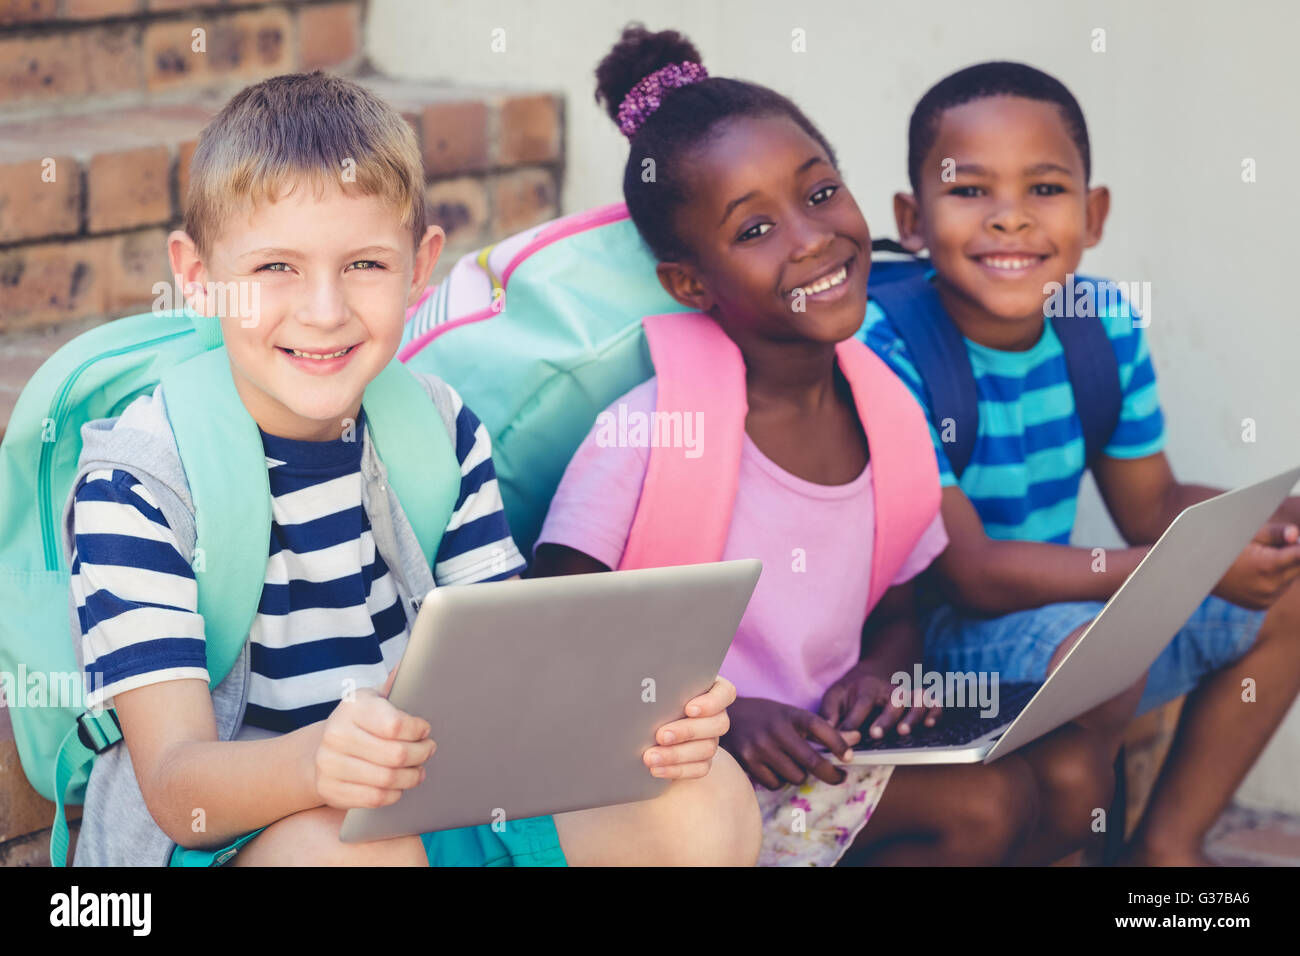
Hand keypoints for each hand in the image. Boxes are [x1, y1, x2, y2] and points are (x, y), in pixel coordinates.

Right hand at [312, 667, 436, 809]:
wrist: (319, 750)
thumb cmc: (358, 721)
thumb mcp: (372, 698)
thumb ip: (393, 685)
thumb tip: (410, 664)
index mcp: (352, 707)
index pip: (396, 725)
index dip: (418, 730)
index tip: (425, 730)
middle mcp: (337, 734)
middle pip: (396, 755)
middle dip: (421, 754)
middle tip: (429, 751)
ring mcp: (330, 764)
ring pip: (387, 779)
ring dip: (411, 777)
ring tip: (419, 770)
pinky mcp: (330, 789)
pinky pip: (374, 798)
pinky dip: (394, 793)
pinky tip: (399, 785)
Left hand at [642, 676, 734, 780]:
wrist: (642, 728)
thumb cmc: (649, 698)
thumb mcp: (656, 690)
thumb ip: (659, 687)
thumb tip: (646, 692)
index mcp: (710, 689)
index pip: (726, 693)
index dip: (711, 702)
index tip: (689, 709)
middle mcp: (715, 715)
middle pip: (718, 724)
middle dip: (687, 731)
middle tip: (661, 735)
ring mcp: (712, 739)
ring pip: (707, 748)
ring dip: (676, 754)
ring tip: (650, 757)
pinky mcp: (703, 760)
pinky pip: (699, 768)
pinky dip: (676, 769)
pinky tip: (656, 769)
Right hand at [721, 696, 860, 789]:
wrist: (723, 714)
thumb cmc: (765, 717)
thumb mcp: (791, 715)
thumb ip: (821, 730)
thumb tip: (856, 739)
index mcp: (790, 714)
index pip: (821, 728)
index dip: (839, 743)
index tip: (849, 756)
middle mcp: (776, 730)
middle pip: (812, 761)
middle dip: (831, 774)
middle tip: (839, 777)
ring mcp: (760, 746)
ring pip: (796, 776)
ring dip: (800, 775)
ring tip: (793, 765)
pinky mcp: (747, 761)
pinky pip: (776, 783)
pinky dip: (780, 781)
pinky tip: (774, 769)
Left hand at [821, 660, 941, 740]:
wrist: (874, 672)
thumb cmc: (851, 690)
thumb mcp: (834, 696)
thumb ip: (828, 715)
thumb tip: (824, 736)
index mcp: (866, 688)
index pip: (861, 706)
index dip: (854, 724)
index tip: (848, 739)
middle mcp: (889, 690)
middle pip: (892, 701)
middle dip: (884, 719)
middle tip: (875, 734)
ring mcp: (908, 695)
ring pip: (915, 702)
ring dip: (911, 717)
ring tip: (903, 732)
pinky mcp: (921, 701)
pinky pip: (933, 704)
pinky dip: (934, 713)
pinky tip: (929, 725)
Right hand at [1212, 522, 1299, 608]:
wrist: (1198, 572)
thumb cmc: (1223, 546)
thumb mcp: (1247, 534)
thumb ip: (1276, 533)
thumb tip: (1296, 535)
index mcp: (1268, 566)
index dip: (1298, 546)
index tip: (1292, 541)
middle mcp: (1270, 586)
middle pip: (1298, 567)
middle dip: (1291, 556)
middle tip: (1268, 548)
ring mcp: (1266, 598)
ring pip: (1290, 579)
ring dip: (1284, 569)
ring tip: (1258, 560)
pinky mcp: (1261, 605)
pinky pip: (1279, 590)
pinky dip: (1274, 580)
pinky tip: (1255, 573)